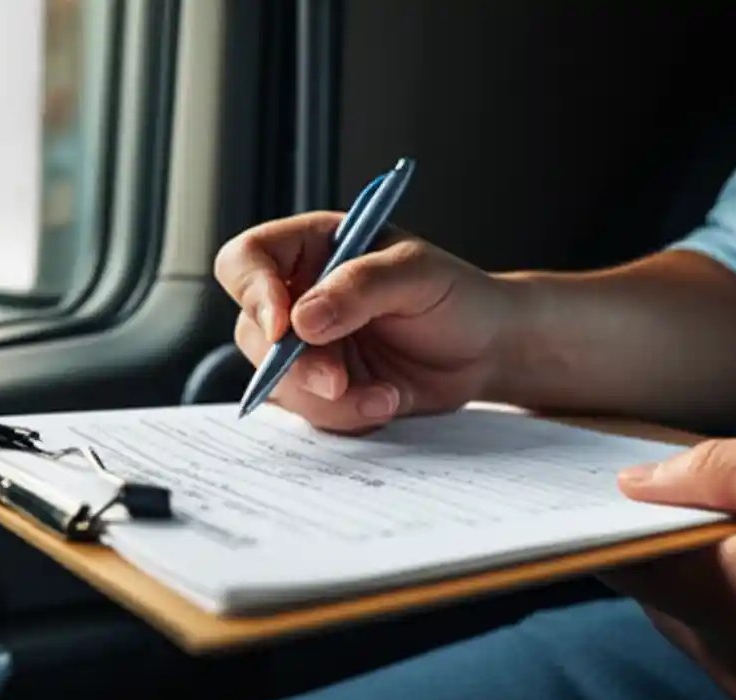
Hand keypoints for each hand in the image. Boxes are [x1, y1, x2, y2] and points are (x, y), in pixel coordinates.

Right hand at [213, 211, 520, 431]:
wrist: (488, 351)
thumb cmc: (458, 297)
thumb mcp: (418, 275)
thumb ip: (360, 287)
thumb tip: (302, 319)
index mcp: (312, 247)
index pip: (247, 261)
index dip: (253, 292)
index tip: (283, 327)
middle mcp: (300, 295)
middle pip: (254, 332)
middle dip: (296, 366)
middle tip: (339, 381)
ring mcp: (308, 347)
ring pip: (278, 382)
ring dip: (327, 399)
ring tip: (386, 394)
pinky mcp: (323, 388)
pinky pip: (310, 412)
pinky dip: (347, 416)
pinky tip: (388, 401)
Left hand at [600, 430, 735, 699]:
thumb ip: (711, 470)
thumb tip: (633, 484)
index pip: (626, 564)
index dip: (604, 523)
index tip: (599, 489)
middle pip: (653, 597)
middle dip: (661, 546)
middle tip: (690, 498)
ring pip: (687, 625)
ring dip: (696, 580)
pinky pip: (728, 649)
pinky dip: (732, 609)